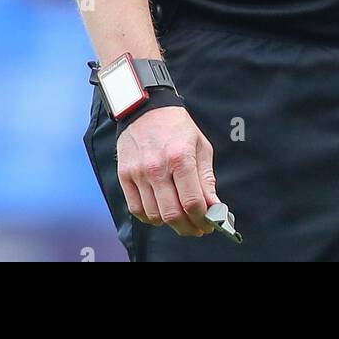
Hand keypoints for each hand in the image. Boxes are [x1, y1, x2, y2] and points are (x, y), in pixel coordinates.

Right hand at [116, 104, 217, 235]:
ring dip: (170, 224)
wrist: (145, 108)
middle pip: (172, 214)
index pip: (192, 202)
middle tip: (196, 229)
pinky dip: (149, 217)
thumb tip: (213, 206)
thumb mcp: (200, 146)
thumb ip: (206, 178)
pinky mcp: (125, 176)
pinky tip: (160, 214)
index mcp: (180, 158)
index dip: (203, 219)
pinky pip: (136, 209)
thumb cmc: (177, 126)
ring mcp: (138, 173)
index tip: (208, 224)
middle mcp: (157, 168)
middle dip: (188, 228)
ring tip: (180, 220)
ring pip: (154, 215)